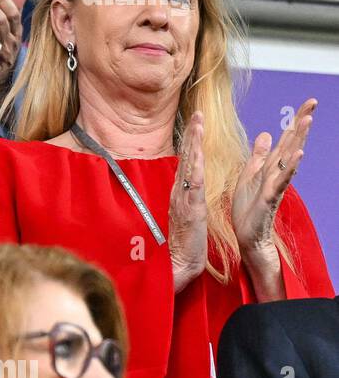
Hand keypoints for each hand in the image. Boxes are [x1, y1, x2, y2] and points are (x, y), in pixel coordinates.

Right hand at [169, 111, 207, 293]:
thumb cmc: (185, 243)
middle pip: (186, 158)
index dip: (191, 142)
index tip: (196, 123)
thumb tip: (189, 187)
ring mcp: (183, 199)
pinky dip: (195, 167)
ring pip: (189, 166)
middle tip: (198, 114)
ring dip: (194, 144)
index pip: (187, 162)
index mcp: (181, 194)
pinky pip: (193, 184)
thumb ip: (188, 199)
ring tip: (199, 124)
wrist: (178, 263)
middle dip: (192, 135)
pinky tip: (198, 154)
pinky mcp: (191, 209)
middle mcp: (180, 192)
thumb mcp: (188, 215)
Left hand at [233, 98, 315, 259]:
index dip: (295, 121)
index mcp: (271, 166)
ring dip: (298, 139)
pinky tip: (298, 155)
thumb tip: (266, 133)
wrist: (248, 234)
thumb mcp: (250, 175)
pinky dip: (290, 167)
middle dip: (301, 123)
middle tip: (313, 102)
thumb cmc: (249, 207)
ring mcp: (276, 184)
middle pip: (292, 143)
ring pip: (289, 157)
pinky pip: (282, 180)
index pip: (286, 139)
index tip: (308, 103)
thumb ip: (259, 155)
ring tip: (307, 120)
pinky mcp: (270, 197)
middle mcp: (277, 172)